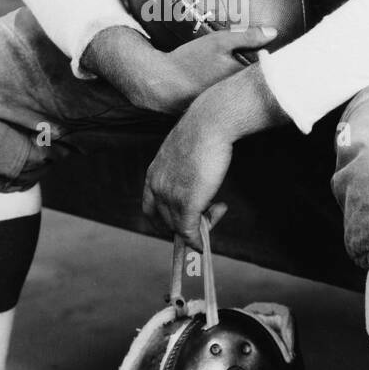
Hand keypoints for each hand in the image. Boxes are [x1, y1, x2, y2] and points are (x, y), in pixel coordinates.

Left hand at [142, 107, 233, 249]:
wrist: (209, 124)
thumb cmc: (202, 132)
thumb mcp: (184, 152)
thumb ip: (183, 170)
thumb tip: (196, 183)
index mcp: (153, 174)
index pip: (150, 207)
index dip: (162, 219)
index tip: (177, 222)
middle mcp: (156, 187)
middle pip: (166, 220)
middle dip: (188, 223)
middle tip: (210, 214)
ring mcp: (170, 197)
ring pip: (180, 227)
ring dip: (200, 227)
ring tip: (218, 211)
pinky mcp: (187, 204)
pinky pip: (189, 231)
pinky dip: (196, 242)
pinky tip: (203, 244)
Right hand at [149, 24, 277, 114]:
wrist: (162, 84)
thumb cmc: (190, 60)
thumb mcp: (219, 42)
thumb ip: (248, 36)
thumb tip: (275, 31)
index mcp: (243, 81)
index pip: (273, 77)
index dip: (282, 69)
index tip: (292, 63)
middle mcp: (239, 99)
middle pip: (265, 90)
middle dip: (274, 82)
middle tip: (285, 72)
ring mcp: (229, 109)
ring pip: (252, 99)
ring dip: (258, 91)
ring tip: (268, 82)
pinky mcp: (220, 115)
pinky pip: (238, 106)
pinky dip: (242, 100)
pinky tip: (241, 93)